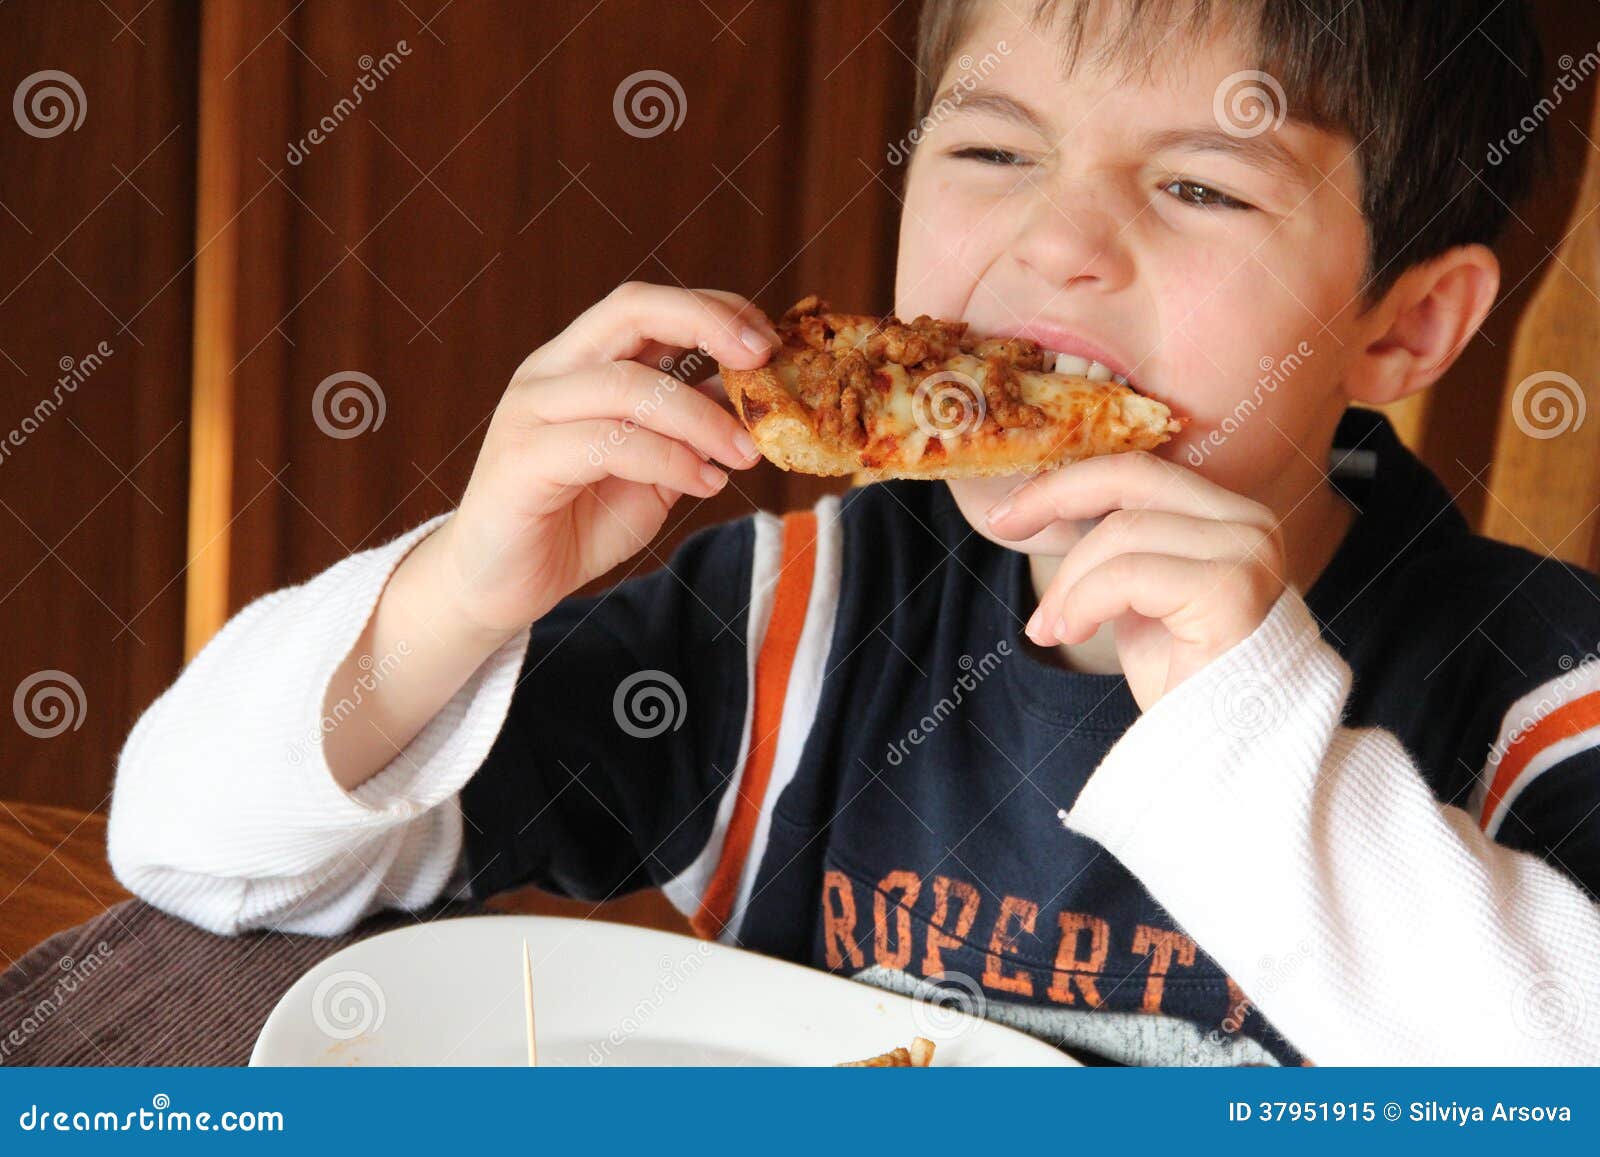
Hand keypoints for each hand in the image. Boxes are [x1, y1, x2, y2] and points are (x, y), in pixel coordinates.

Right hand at [433, 282, 776, 638]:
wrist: (501, 586)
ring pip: (627, 384)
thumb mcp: (653, 469)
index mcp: (579, 362)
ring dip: (701, 416)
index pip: (645, 306)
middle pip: (630, 310)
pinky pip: (607, 444)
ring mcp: (529, 412)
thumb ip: (689, 430)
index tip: (768, 340)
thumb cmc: (576, 522)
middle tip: (763, 360)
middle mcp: (550, 372)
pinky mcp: (521, 462)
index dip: (711, 310)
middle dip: (706, 324)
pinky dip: (669, 460)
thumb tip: (747, 398)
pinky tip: (704, 484)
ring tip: (745, 455)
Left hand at [984, 451, 1286, 711]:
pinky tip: (1071, 634)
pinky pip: (1130, 574)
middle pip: (1131, 478)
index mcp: (1229, 517)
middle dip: (1053, 499)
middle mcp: (1249, 524)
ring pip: (1123, 531)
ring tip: (1052, 629)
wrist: (1227, 752)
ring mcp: (1247, 554)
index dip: (1067, 481)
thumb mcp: (1139, 598)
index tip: (1009, 510)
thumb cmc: (1183, 681)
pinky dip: (1085, 601)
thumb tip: (1049, 508)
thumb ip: (1120, 549)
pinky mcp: (1231, 592)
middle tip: (1002, 529)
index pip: (1139, 470)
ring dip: (1069, 582)